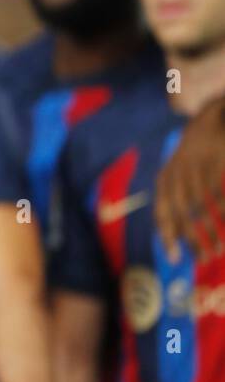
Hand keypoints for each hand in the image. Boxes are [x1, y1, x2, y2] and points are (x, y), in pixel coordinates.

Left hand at [155, 95, 224, 261]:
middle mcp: (178, 173)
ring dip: (211, 231)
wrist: (213, 121)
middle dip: (192, 240)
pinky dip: (224, 213)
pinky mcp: (218, 161)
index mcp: (166, 179)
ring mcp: (199, 167)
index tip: (175, 258)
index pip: (162, 211)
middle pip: (182, 213)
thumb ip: (175, 204)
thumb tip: (175, 239)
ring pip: (202, 207)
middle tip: (203, 260)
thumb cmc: (193, 159)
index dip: (168, 235)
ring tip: (219, 250)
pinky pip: (221, 194)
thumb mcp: (178, 177)